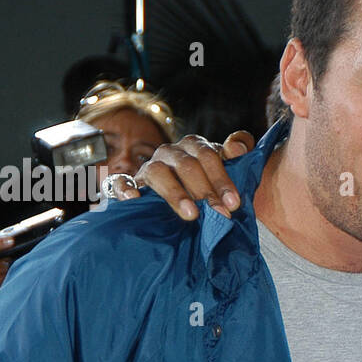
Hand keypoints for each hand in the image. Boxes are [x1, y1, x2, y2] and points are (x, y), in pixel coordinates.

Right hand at [120, 130, 255, 219]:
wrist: (179, 198)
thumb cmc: (207, 182)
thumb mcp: (226, 168)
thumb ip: (238, 152)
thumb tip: (239, 147)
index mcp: (194, 146)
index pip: (208, 155)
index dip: (222, 178)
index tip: (234, 203)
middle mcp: (170, 152)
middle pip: (187, 165)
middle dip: (205, 190)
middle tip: (220, 213)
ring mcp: (149, 167)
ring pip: (158, 172)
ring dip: (175, 193)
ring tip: (191, 215)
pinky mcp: (131, 183)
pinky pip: (122, 181)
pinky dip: (126, 189)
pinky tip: (134, 199)